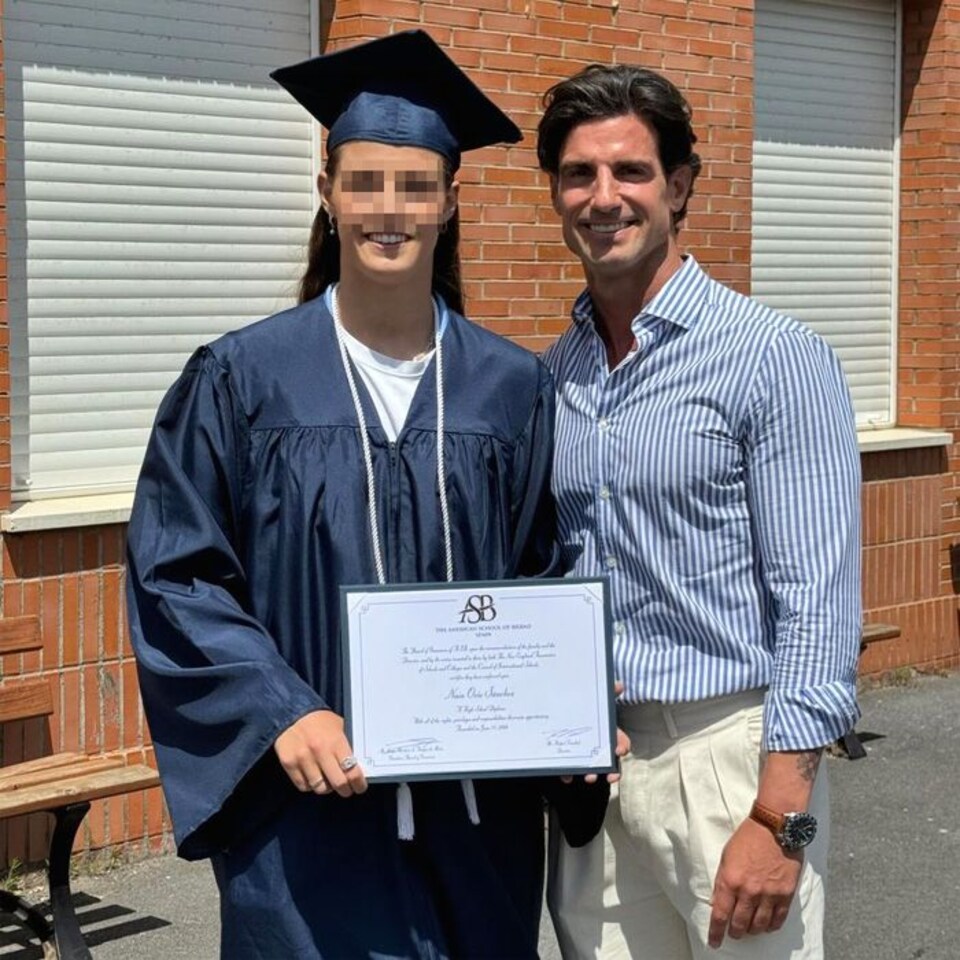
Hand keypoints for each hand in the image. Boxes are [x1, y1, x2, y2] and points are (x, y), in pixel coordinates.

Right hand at [274, 709, 366, 797]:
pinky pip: (304, 786)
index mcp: (335, 741)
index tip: (360, 787)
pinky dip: (311, 786)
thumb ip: (346, 746)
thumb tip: (357, 766)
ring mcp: (303, 759)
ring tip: (329, 782)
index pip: (352, 771)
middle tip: (347, 789)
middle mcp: (320, 751)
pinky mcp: (289, 764)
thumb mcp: (338, 726)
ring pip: (320, 788)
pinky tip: (314, 778)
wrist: (291, 712)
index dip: (358, 784)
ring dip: (327, 788)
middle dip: (345, 790)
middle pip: (338, 784)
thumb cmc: (319, 720)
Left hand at [565, 680, 630, 784]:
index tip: (620, 750)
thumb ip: (605, 690)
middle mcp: (594, 743)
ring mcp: (580, 752)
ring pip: (591, 767)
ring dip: (593, 773)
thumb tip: (620, 684)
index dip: (622, 745)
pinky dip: (569, 773)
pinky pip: (569, 769)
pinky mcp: (565, 758)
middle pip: (608, 759)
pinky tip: (567, 776)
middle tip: (610, 775)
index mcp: (602, 730)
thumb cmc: (576, 701)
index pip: (618, 739)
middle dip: (612, 769)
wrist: (547, 704)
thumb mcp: (590, 694)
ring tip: (590, 777)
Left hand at [708, 818, 801, 947]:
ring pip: (759, 926)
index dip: (716, 932)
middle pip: (740, 925)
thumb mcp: (726, 856)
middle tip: (734, 933)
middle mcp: (748, 891)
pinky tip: (767, 925)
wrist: (774, 827)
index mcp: (730, 880)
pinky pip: (778, 920)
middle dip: (735, 933)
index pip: (720, 915)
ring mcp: (768, 894)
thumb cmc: (748, 838)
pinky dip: (771, 926)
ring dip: (752, 931)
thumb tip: (718, 901)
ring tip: (750, 929)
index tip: (714, 942)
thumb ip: (723, 880)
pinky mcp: (785, 895)